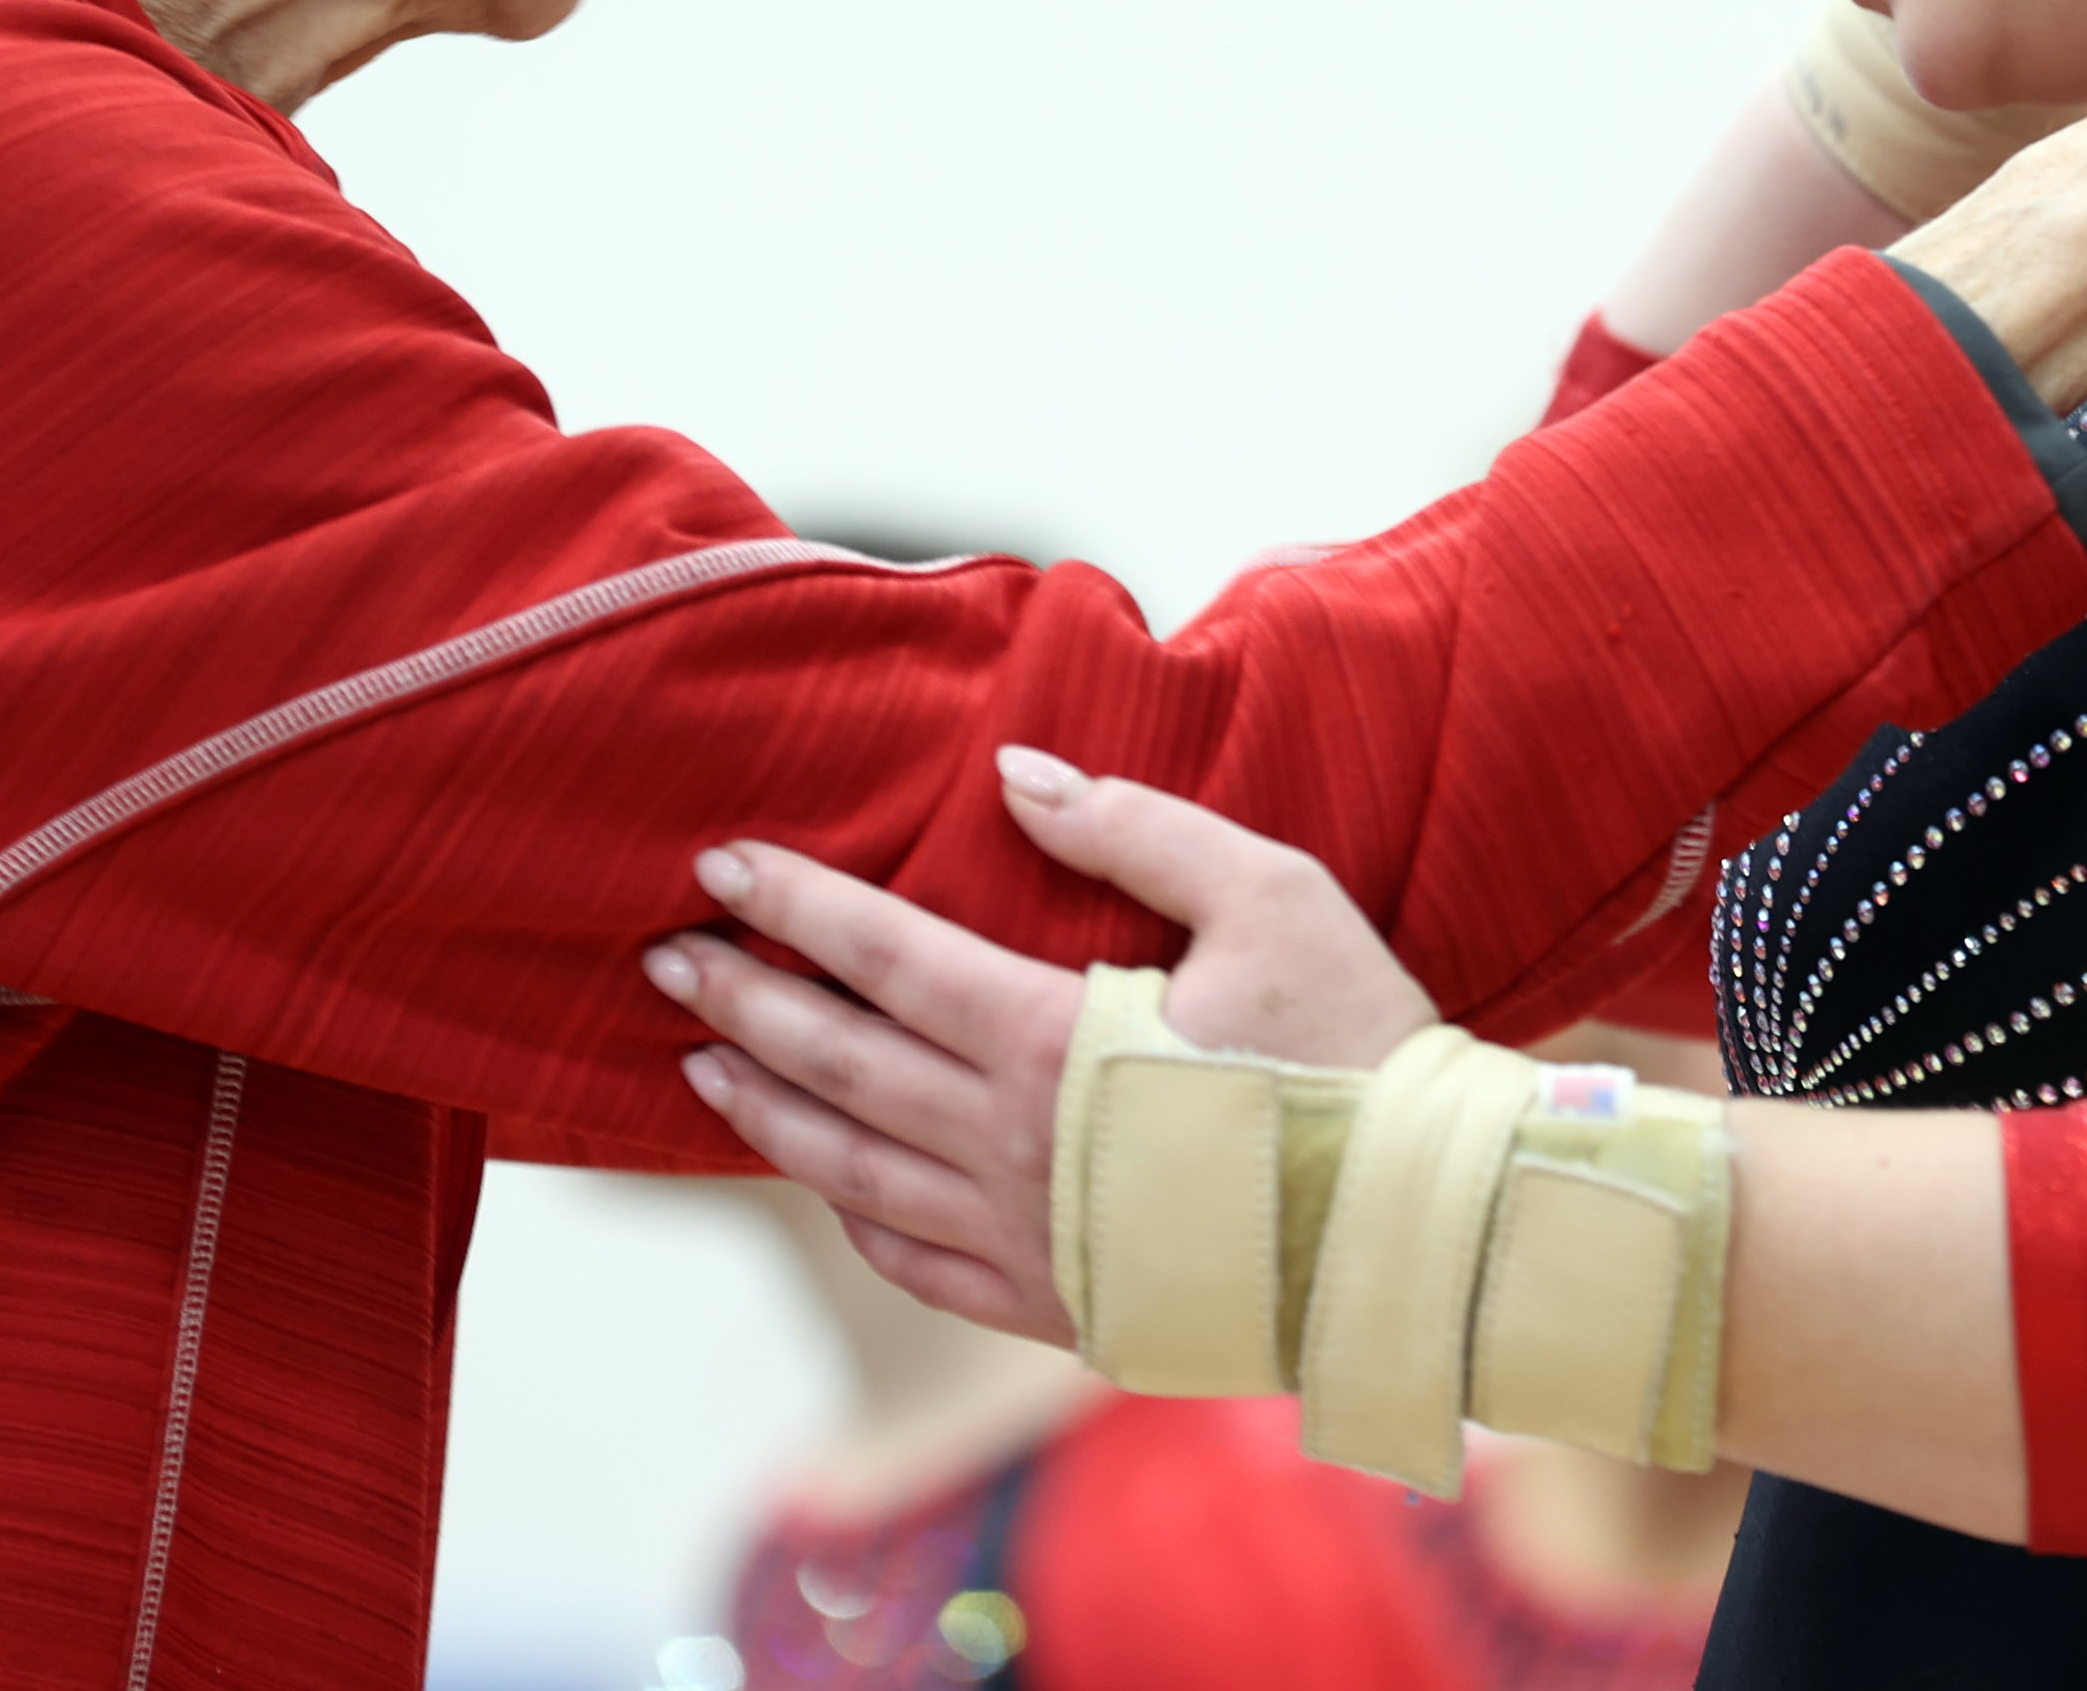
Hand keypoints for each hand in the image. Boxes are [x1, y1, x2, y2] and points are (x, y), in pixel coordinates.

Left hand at [643, 749, 1441, 1339]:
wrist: (1424, 1229)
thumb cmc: (1359, 1043)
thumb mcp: (1269, 892)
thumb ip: (1132, 828)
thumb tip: (1014, 777)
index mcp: (1051, 1040)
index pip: (882, 956)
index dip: (793, 906)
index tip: (716, 865)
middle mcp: (1012, 1148)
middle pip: (840, 1065)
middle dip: (743, 1003)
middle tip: (662, 961)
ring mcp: (1027, 1240)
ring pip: (856, 1174)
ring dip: (769, 1114)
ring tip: (705, 1067)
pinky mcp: (1059, 1308)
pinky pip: (921, 1264)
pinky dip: (857, 1217)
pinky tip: (828, 1184)